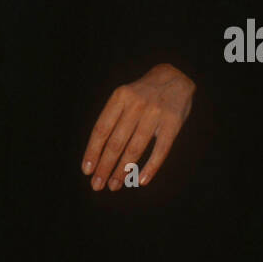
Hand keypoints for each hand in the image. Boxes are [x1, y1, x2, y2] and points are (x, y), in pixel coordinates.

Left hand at [81, 63, 194, 190]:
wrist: (175, 77)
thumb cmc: (143, 93)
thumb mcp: (124, 96)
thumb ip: (112, 118)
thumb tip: (97, 153)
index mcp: (120, 97)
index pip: (101, 129)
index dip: (93, 151)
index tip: (87, 170)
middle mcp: (136, 104)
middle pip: (116, 142)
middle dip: (105, 166)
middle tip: (97, 185)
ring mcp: (155, 113)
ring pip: (135, 148)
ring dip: (123, 170)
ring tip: (114, 185)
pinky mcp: (172, 123)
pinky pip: (160, 150)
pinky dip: (150, 167)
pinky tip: (141, 180)